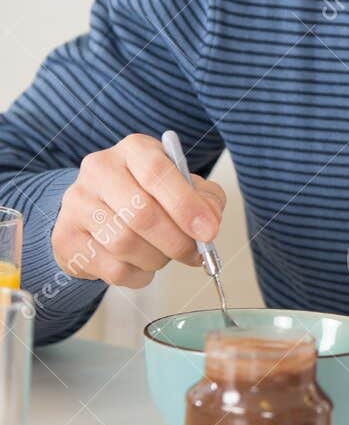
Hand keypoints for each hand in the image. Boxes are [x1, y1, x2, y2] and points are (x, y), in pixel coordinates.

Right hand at [52, 134, 225, 288]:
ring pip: (124, 244)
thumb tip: (208, 225)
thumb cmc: (148, 197)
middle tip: (192, 254)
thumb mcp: (183, 188)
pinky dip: (137, 275)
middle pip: (140, 213)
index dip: (186, 205)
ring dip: (155, 260)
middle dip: (175, 241)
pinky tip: (140, 265)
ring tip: (162, 256)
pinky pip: (111, 268)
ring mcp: (77, 203)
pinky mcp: (65, 238)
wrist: (99, 212)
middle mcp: (100, 169)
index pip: (157, 172)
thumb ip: (205, 201)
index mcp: (134, 149)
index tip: (208, 231)